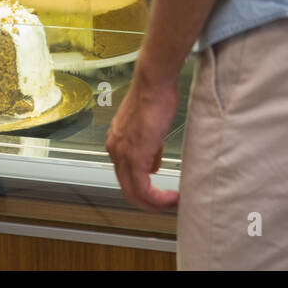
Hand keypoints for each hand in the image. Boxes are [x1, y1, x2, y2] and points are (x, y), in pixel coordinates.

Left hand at [107, 71, 180, 211]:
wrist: (154, 83)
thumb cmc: (154, 96)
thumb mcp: (150, 127)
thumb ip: (149, 149)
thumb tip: (153, 166)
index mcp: (117, 142)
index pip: (126, 175)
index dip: (143, 188)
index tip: (159, 193)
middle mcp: (115, 150)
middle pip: (127, 189)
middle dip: (148, 202)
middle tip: (167, 204)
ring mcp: (123, 154)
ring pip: (133, 193)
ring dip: (154, 203)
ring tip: (172, 203)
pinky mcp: (135, 156)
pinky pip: (143, 189)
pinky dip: (157, 199)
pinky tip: (171, 198)